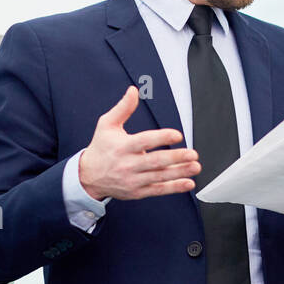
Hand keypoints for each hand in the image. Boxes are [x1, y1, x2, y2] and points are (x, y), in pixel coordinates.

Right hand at [78, 86, 200, 200]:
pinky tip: (188, 182)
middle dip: (176, 158)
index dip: (161, 137)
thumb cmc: (101, 148)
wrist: (88, 176)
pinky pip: (158, 190)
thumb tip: (133, 91)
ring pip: (159, 176)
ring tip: (195, 166)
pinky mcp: (137, 191)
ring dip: (179, 172)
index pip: (144, 141)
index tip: (177, 134)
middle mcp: (128, 164)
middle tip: (192, 153)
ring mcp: (133, 179)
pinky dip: (174, 187)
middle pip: (155, 161)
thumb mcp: (106, 125)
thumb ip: (123, 108)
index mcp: (122, 146)